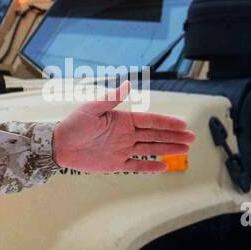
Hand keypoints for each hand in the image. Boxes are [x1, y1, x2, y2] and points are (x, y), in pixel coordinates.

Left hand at [53, 80, 194, 172]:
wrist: (58, 146)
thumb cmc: (73, 124)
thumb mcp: (92, 108)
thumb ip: (111, 99)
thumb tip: (128, 83)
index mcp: (122, 120)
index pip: (150, 121)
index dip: (167, 123)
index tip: (183, 125)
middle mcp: (125, 134)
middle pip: (155, 135)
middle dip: (174, 136)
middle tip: (192, 138)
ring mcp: (121, 149)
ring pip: (149, 149)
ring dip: (167, 149)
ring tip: (185, 149)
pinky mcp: (114, 163)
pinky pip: (135, 165)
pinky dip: (149, 166)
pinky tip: (164, 165)